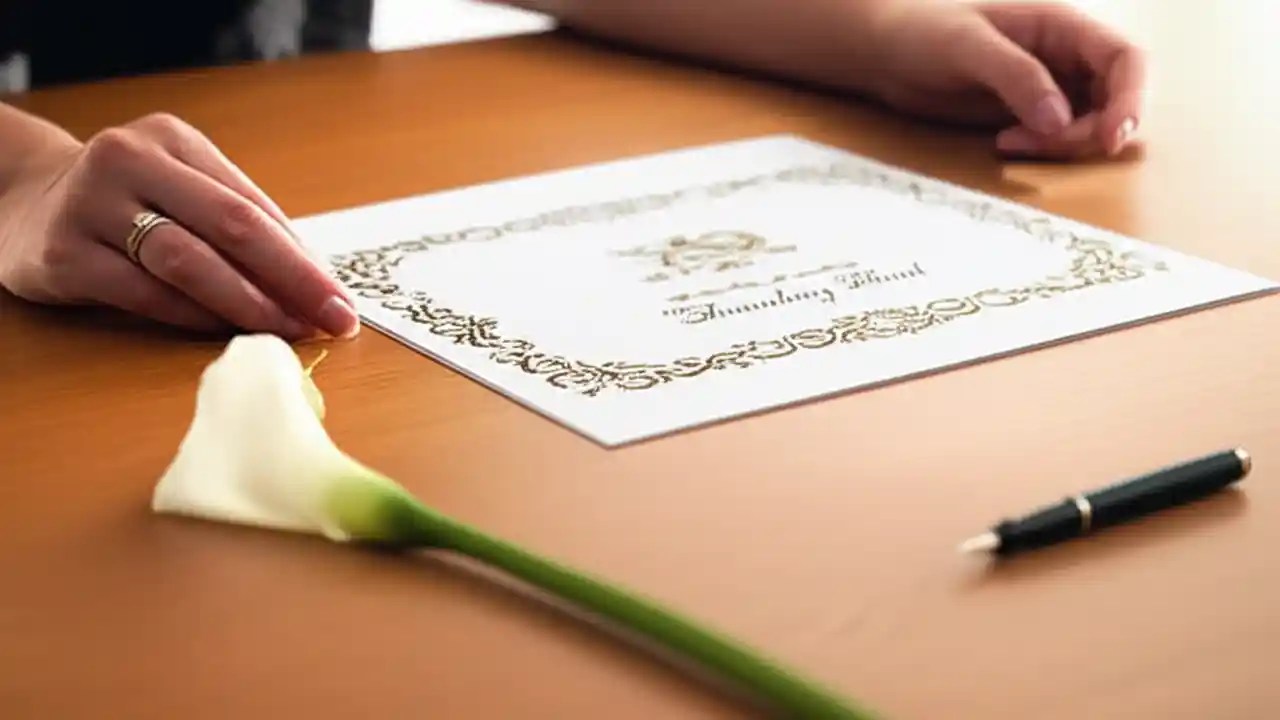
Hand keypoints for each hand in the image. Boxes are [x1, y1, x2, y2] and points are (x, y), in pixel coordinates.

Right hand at [0, 113, 358, 338]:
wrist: (20, 202)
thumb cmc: (125, 205)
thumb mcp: (180, 193)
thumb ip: (239, 229)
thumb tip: (315, 284)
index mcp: (174, 141)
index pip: (255, 206)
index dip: (304, 259)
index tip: (342, 301)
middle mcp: (130, 160)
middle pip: (232, 226)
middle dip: (292, 280)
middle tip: (331, 321)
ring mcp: (91, 205)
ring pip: (187, 260)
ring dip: (247, 303)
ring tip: (285, 332)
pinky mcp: (62, 254)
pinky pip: (143, 293)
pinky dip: (191, 316)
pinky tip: (223, 332)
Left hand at [866, 1, 1145, 158]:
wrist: (885, 51)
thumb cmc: (923, 30)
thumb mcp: (968, 46)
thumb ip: (1016, 77)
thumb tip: (1059, 120)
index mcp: (1063, 26)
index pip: (1126, 58)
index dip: (1132, 99)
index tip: (1110, 139)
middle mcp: (1065, 56)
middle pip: (1115, 99)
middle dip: (1090, 132)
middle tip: (1038, 146)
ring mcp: (1050, 87)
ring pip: (1089, 124)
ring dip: (1063, 145)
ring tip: (1009, 143)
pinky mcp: (1028, 114)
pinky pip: (1058, 137)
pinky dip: (1044, 150)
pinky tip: (1004, 145)